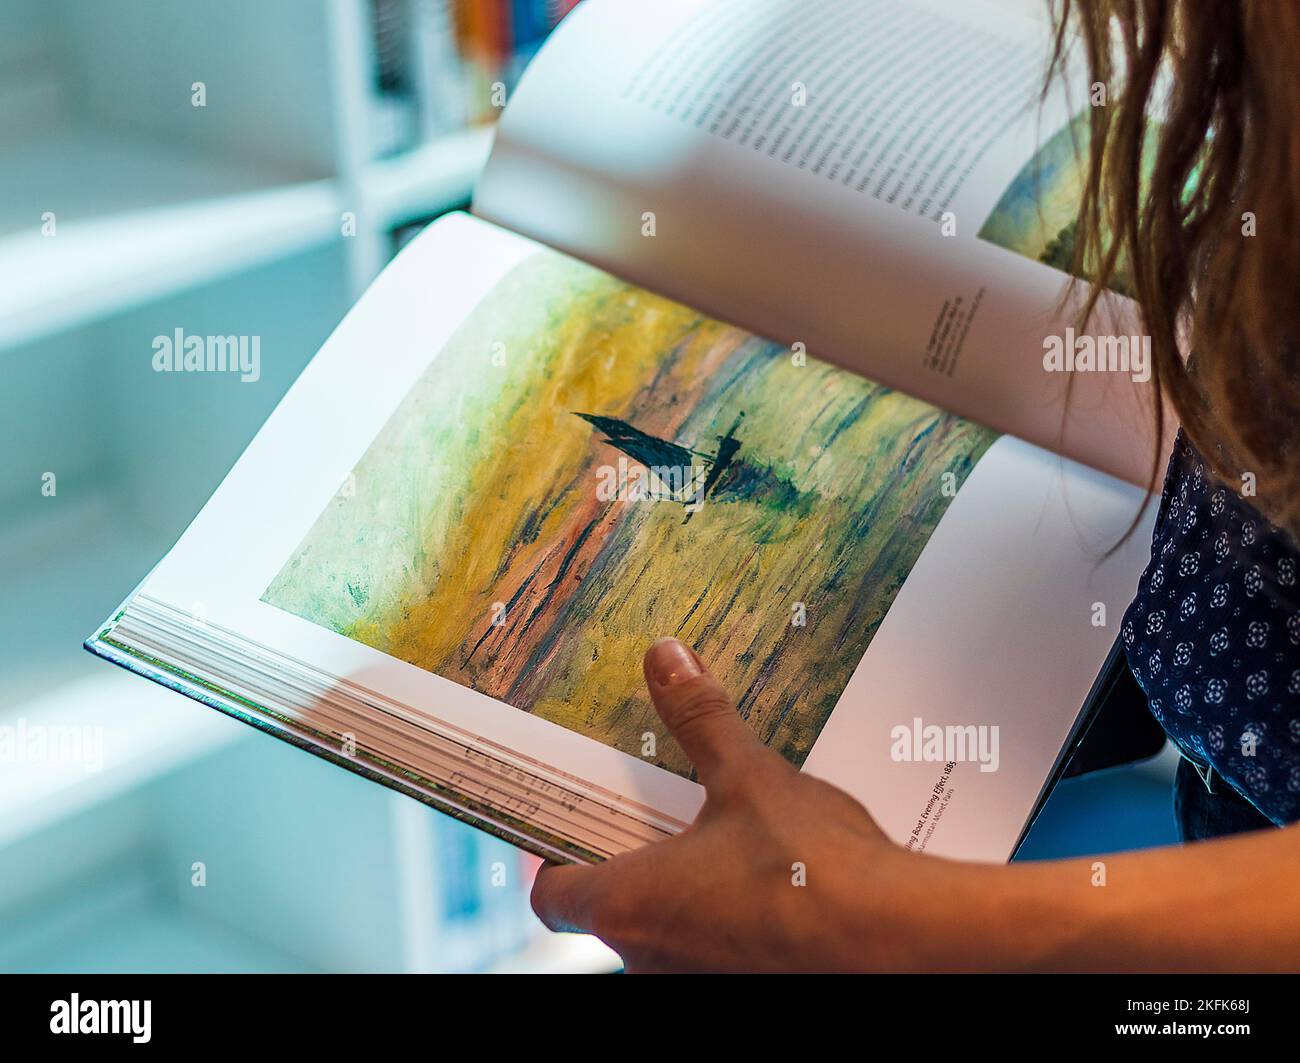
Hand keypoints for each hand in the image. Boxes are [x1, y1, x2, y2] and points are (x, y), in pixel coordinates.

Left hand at [530, 637, 914, 971]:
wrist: (896, 942)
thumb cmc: (812, 867)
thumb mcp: (748, 775)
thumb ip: (698, 719)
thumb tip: (666, 659)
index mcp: (630, 906)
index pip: (553, 897)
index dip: (559, 860)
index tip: (580, 829)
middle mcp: (651, 963)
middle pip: (612, 915)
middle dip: (637, 867)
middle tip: (669, 821)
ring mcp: (696, 986)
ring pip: (667, 939)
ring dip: (685, 900)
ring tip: (731, 852)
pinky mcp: (744, 993)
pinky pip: (713, 957)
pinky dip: (727, 926)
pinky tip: (773, 891)